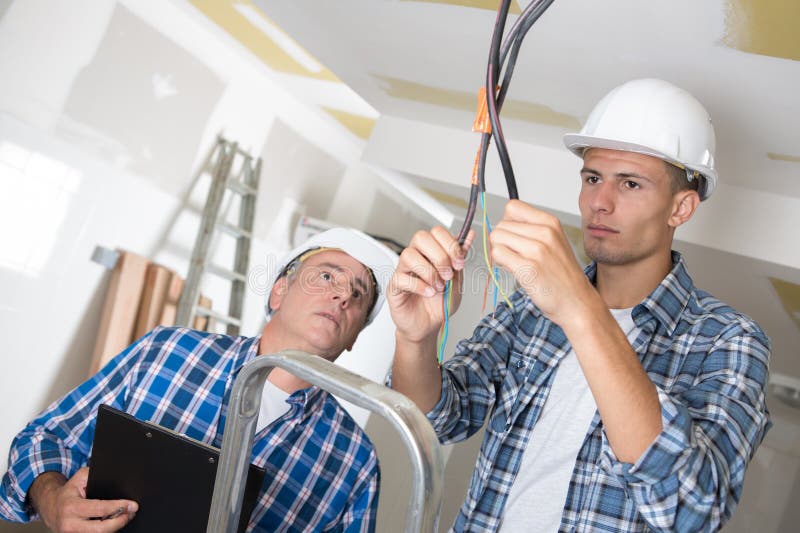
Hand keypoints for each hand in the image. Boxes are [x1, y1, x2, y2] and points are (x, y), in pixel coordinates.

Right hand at [29, 468, 137, 532]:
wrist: (50, 506)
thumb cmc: (68, 492)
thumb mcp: (79, 478)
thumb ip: (94, 475)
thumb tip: (114, 476)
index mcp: (71, 507)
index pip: (100, 509)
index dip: (119, 507)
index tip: (132, 505)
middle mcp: (70, 524)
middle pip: (101, 529)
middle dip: (120, 521)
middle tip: (131, 513)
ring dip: (115, 527)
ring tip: (124, 517)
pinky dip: (106, 530)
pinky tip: (112, 522)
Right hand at [388, 227, 473, 342]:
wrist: (429, 326)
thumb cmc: (439, 303)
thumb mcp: (457, 279)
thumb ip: (460, 257)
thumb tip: (469, 234)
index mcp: (430, 252)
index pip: (436, 232)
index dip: (450, 244)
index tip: (460, 262)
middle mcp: (416, 257)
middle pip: (420, 237)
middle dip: (440, 256)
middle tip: (448, 274)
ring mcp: (403, 270)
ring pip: (409, 255)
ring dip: (429, 272)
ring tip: (438, 286)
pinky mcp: (394, 286)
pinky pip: (402, 278)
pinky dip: (419, 286)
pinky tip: (429, 293)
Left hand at [490, 200, 593, 325]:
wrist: (577, 301)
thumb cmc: (563, 275)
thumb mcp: (554, 242)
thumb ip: (531, 230)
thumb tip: (502, 226)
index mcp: (550, 222)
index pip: (512, 207)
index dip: (506, 222)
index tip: (512, 236)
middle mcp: (545, 232)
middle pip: (501, 224)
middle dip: (501, 240)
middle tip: (512, 254)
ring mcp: (537, 250)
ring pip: (496, 237)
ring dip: (498, 251)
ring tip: (513, 262)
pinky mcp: (528, 268)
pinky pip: (498, 254)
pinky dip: (499, 262)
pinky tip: (513, 270)